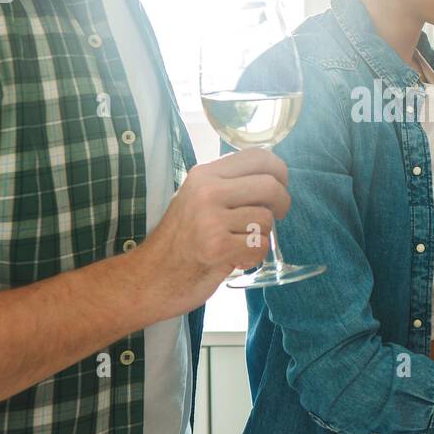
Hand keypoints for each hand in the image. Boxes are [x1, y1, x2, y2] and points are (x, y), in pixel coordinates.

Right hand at [135, 148, 291, 315]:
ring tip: (239, 243)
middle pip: (269, 186)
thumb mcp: (198, 198)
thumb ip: (228, 184)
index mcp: (204, 174)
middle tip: (276, 216)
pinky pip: (259, 246)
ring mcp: (210, 219)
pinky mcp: (216, 247)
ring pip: (266, 220)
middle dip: (282, 203)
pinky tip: (236, 259)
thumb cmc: (181, 239)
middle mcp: (206, 191)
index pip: (258, 156)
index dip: (279, 170)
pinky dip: (254, 257)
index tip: (280, 186)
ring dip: (261, 236)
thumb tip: (273, 177)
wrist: (151, 276)